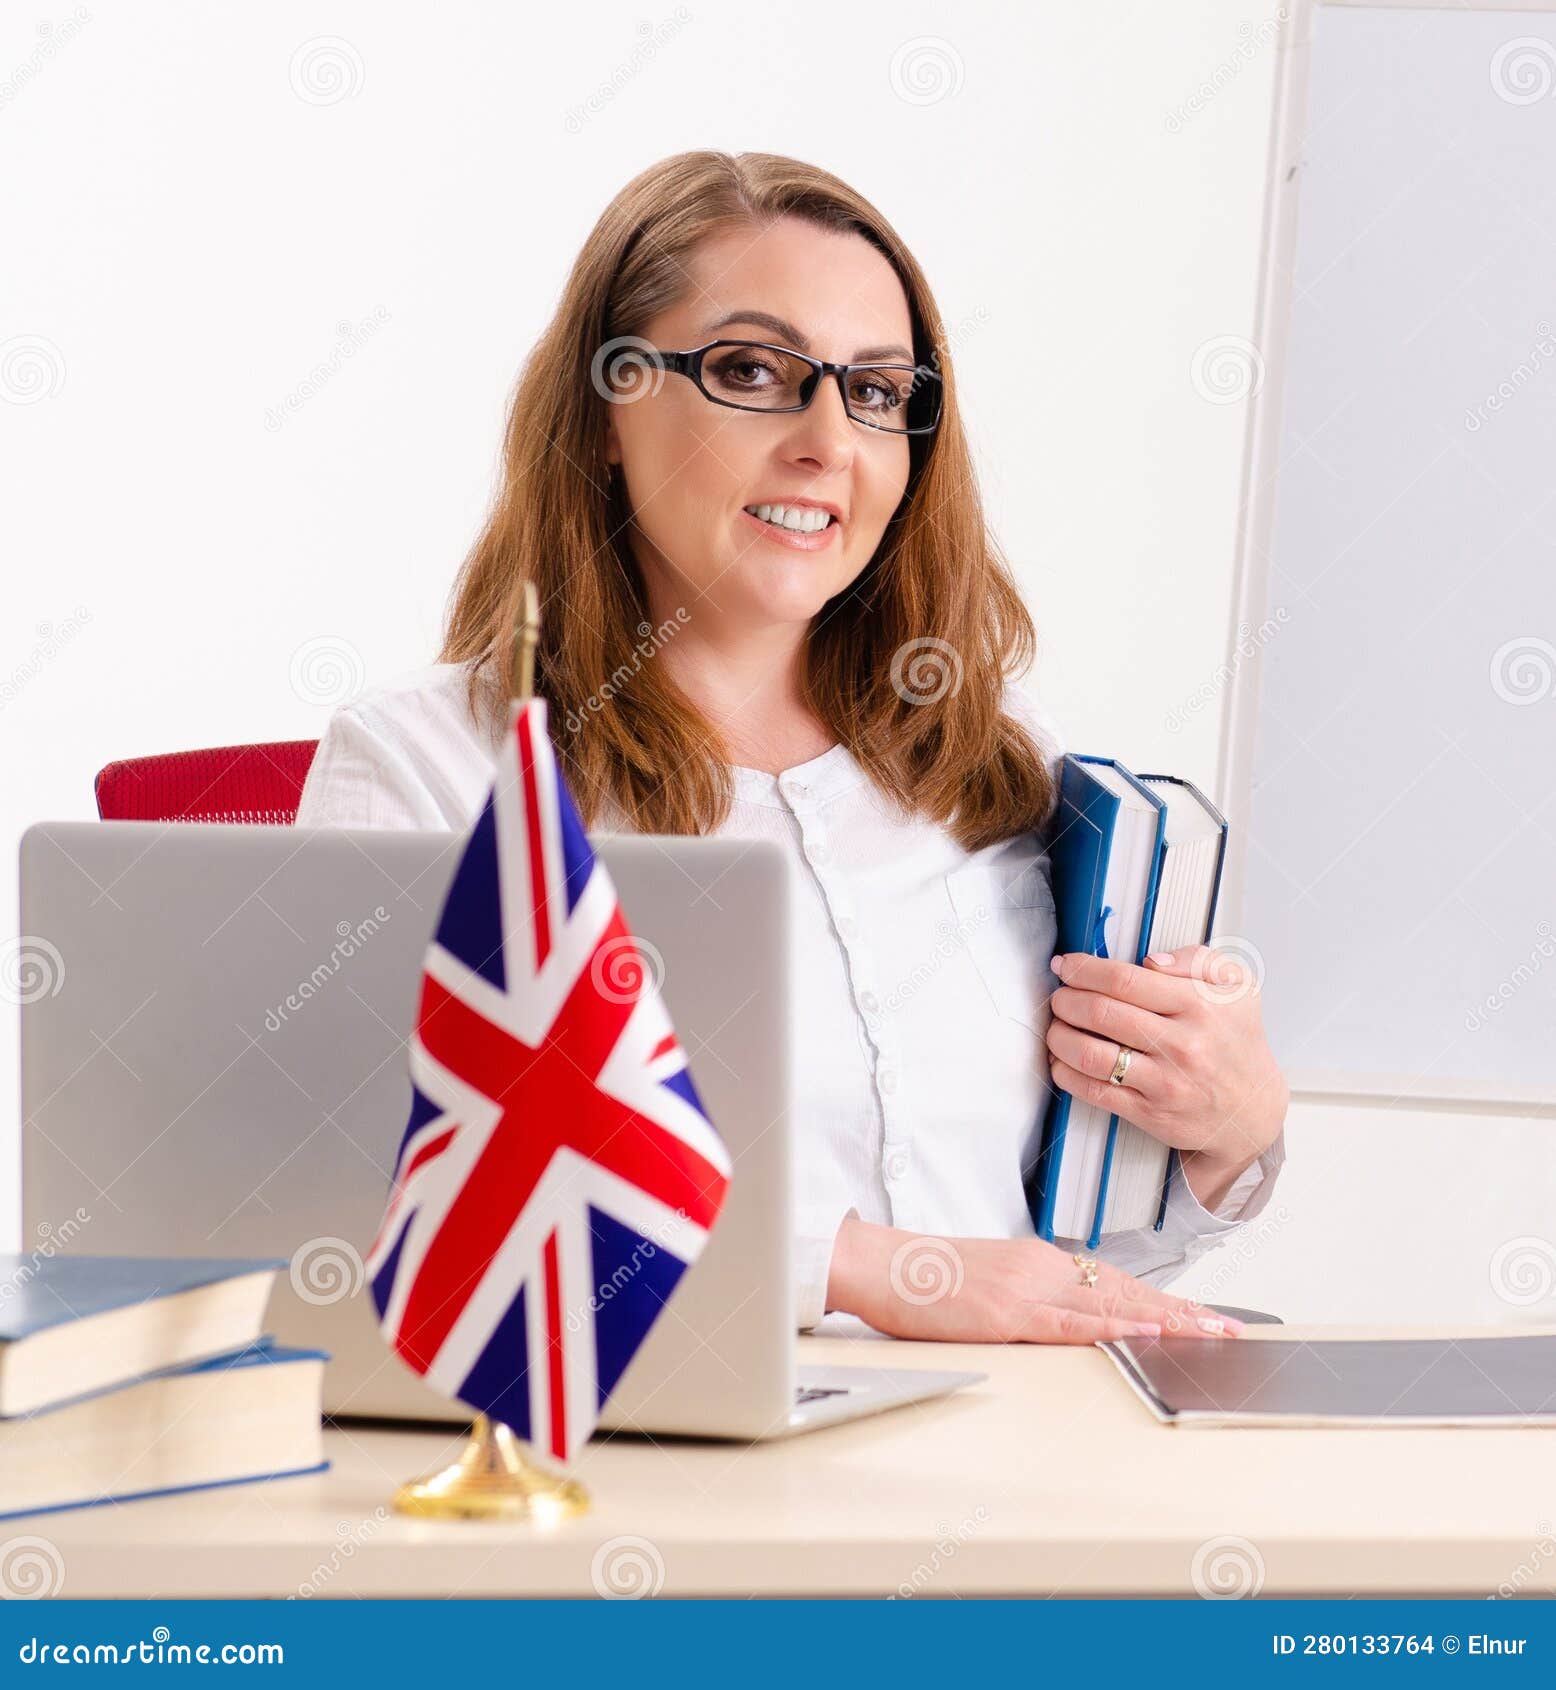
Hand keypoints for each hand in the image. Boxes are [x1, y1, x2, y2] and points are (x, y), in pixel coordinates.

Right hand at [825, 1217, 1244, 1343]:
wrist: (879, 1264)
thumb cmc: (925, 1278)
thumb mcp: (988, 1284)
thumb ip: (1031, 1298)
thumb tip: (1065, 1320)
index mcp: (1040, 1262)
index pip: (1116, 1282)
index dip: (1164, 1299)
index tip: (1203, 1316)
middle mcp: (1044, 1268)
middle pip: (1128, 1290)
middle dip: (1183, 1311)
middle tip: (1230, 1329)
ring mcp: (1029, 1288)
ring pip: (1112, 1303)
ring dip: (1167, 1319)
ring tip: (1211, 1334)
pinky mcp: (1008, 1312)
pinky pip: (1071, 1323)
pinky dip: (1113, 1326)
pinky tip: (1145, 1331)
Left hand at [1044, 944, 1288, 1211]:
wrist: (1251, 1112)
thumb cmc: (1236, 1042)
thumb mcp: (1237, 988)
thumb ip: (1198, 960)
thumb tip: (1151, 961)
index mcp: (1199, 1006)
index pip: (1124, 980)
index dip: (1084, 969)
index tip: (1066, 965)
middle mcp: (1182, 1044)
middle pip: (1100, 1013)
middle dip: (1066, 999)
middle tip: (1059, 995)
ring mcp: (1164, 1082)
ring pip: (1090, 1054)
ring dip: (1059, 1035)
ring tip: (1057, 1025)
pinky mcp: (1149, 1113)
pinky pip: (1093, 1091)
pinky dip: (1066, 1072)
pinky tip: (1062, 1059)